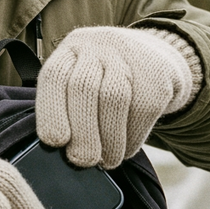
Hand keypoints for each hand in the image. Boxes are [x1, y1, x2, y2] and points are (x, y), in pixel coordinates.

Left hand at [36, 26, 198, 168]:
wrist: (157, 59)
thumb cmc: (106, 79)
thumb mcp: (80, 77)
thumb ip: (67, 105)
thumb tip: (60, 150)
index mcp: (71, 49)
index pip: (54, 76)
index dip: (52, 110)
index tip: (54, 142)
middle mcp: (98, 47)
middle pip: (84, 87)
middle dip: (82, 130)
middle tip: (82, 160)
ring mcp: (129, 56)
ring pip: (114, 98)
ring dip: (109, 138)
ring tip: (106, 161)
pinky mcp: (156, 74)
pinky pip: (142, 110)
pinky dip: (132, 138)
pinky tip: (125, 150)